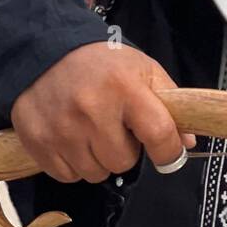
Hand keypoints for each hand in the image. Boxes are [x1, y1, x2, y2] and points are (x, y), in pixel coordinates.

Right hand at [11, 41, 195, 183]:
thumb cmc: (99, 62)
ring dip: (98, 158)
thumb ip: (168, 101)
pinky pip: (68, 176)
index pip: (159, 134)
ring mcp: (63, 129)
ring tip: (90, 129)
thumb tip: (187, 143)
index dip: (170, 151)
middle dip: (124, 148)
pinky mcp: (38, 142)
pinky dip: (73, 162)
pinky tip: (71, 136)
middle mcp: (92, 109)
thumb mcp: (140, 67)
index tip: (169, 154)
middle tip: (114, 126)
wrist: (43, 49)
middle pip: (124, 161)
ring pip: (96, 174)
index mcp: (124, 86)